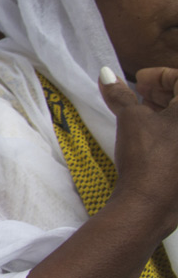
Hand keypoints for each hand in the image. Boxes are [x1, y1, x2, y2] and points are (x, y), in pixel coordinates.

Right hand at [103, 66, 177, 238]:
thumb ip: (120, 93)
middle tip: (140, 94)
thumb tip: (106, 74)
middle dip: (163, 92)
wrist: (152, 203)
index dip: (159, 75)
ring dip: (167, 110)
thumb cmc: (146, 156)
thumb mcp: (130, 119)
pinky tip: (151, 136)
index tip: (138, 81)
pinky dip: (170, 130)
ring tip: (142, 114)